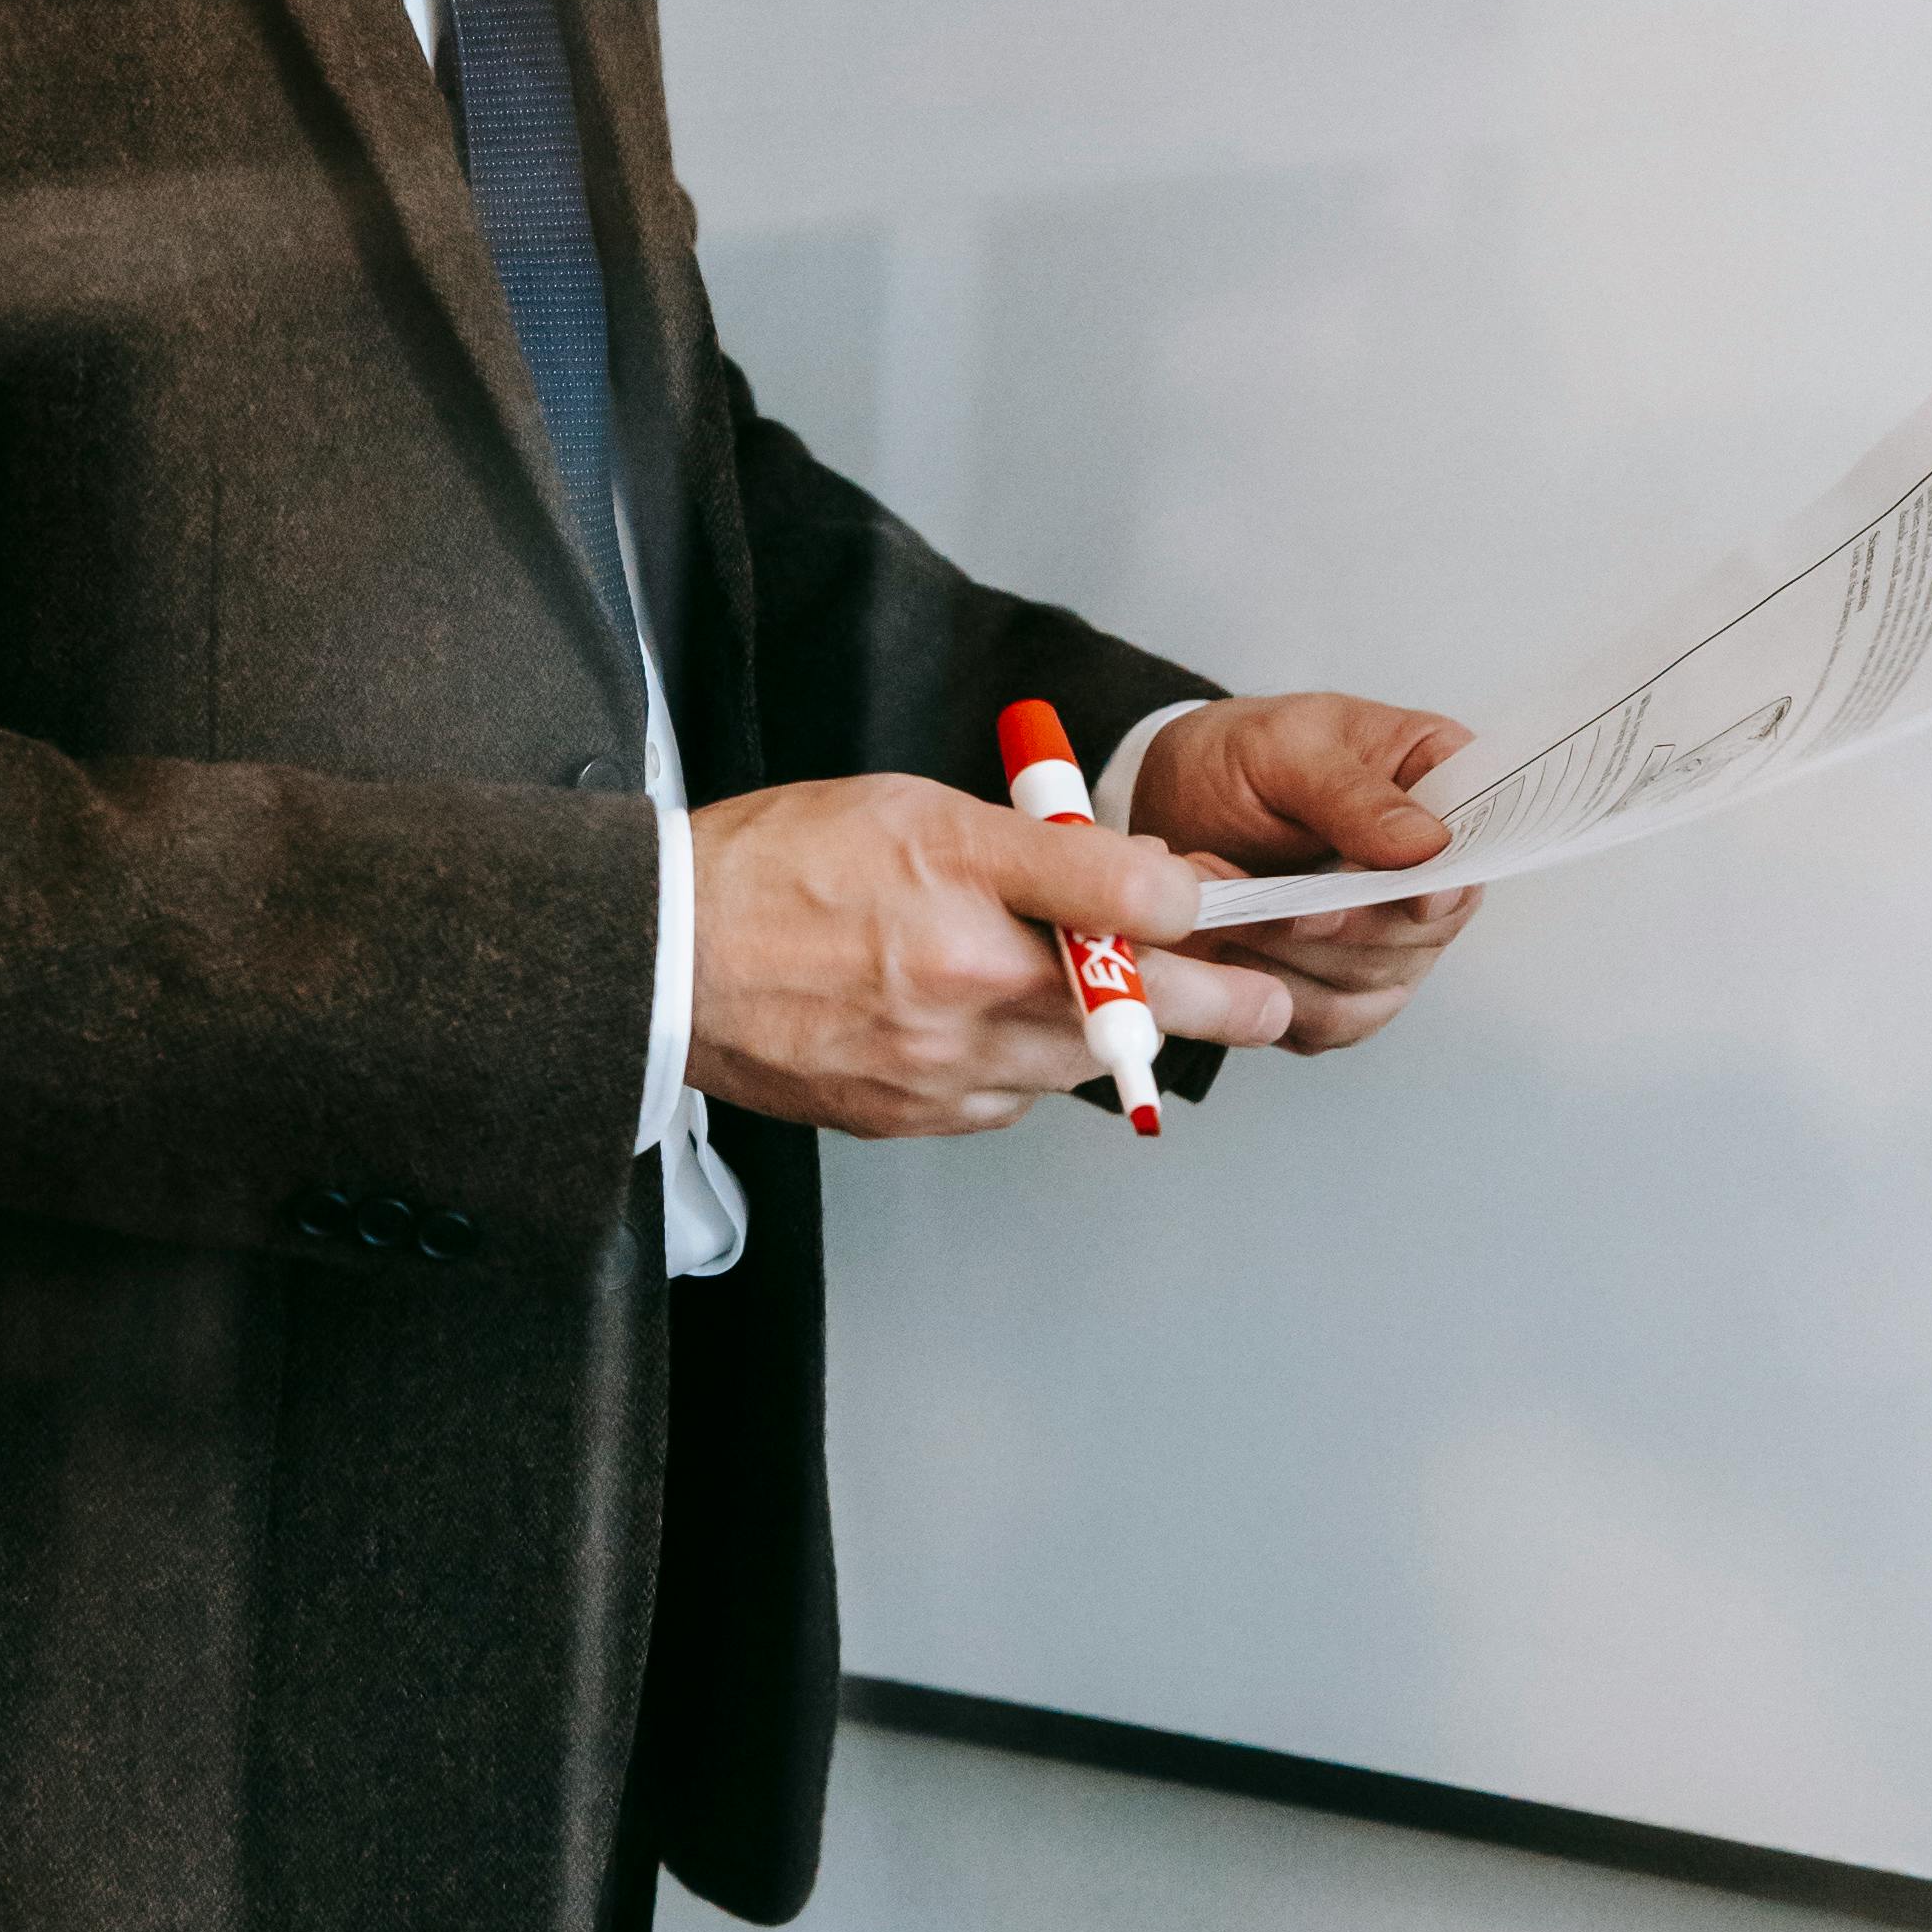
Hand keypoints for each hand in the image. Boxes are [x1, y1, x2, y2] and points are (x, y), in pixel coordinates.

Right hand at [687, 772, 1296, 1140]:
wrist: (662, 962)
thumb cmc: (778, 866)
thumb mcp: (916, 811)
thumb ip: (1042, 848)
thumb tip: (1148, 872)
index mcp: (969, 918)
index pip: (1130, 918)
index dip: (1203, 916)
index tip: (1242, 913)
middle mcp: (964, 1009)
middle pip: (1127, 1016)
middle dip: (1211, 1005)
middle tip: (1269, 1004)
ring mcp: (939, 1079)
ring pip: (1068, 1063)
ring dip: (1106, 1034)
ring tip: (1116, 993)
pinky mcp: (911, 1119)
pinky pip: (1004, 1096)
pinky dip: (1020, 1061)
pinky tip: (989, 1018)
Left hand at [1126, 694, 1479, 1053]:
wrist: (1171, 809)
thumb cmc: (1234, 760)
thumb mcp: (1282, 748)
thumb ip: (1353, 793)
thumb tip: (1429, 844)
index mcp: (1438, 779)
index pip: (1484, 840)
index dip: (1451, 880)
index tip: (1415, 900)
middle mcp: (1432, 868)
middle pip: (1428, 928)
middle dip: (1339, 924)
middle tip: (1263, 900)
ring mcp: (1396, 936)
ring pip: (1374, 981)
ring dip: (1289, 955)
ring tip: (1225, 906)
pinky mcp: (1349, 989)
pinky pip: (1331, 1021)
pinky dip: (1272, 992)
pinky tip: (1230, 945)